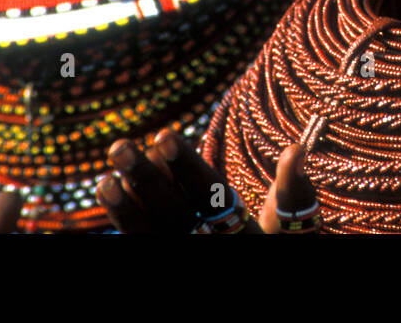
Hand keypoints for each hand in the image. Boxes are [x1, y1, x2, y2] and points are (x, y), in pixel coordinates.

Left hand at [96, 129, 319, 233]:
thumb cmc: (274, 239)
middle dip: (145, 178)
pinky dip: (126, 218)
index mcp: (240, 230)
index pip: (209, 194)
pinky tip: (110, 192)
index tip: (163, 135)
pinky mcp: (167, 254)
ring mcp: (186, 252)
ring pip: (149, 233)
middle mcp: (210, 244)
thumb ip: (292, 189)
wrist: (257, 265)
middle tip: (119, 146)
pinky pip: (141, 242)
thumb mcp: (287, 221)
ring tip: (104, 179)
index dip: (186, 165)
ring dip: (123, 207)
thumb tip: (297, 149)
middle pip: (172, 213)